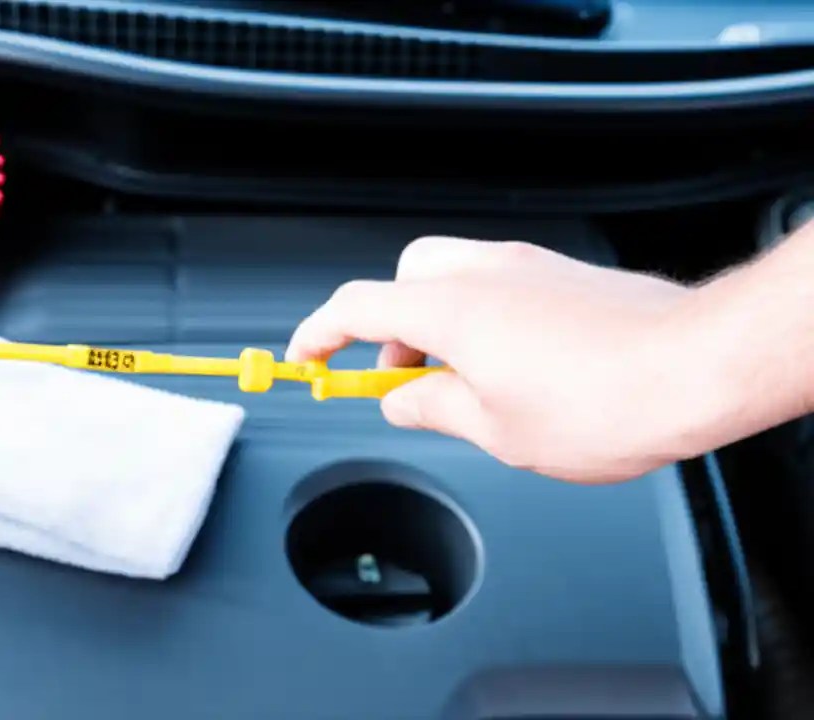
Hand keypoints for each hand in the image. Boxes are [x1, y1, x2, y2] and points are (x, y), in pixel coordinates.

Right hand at [286, 236, 698, 483]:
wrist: (697, 366)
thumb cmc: (606, 399)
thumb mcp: (496, 430)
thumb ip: (434, 407)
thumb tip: (402, 399)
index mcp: (451, 309)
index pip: (356, 306)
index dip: (319, 334)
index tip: (304, 358)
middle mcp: (486, 273)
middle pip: (404, 281)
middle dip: (389, 330)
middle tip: (401, 382)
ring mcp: (529, 266)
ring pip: (453, 278)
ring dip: (438, 324)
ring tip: (462, 384)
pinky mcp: (565, 274)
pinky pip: (499, 284)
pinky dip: (482, 318)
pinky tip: (510, 367)